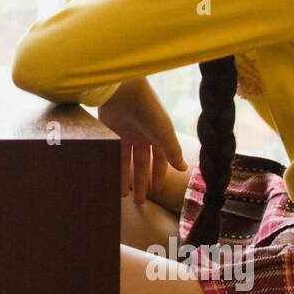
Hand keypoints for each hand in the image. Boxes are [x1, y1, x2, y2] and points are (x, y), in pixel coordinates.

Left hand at [96, 78, 186, 205]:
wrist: (123, 90)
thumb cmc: (148, 110)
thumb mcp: (164, 134)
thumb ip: (173, 152)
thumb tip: (184, 168)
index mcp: (158, 134)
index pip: (160, 160)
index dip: (158, 176)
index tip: (157, 192)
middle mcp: (142, 134)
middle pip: (141, 164)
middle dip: (141, 182)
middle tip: (139, 202)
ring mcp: (125, 133)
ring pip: (125, 161)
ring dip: (125, 178)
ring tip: (123, 197)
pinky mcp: (109, 131)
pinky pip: (110, 153)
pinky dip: (111, 166)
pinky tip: (110, 180)